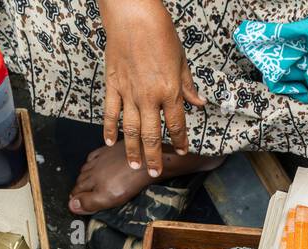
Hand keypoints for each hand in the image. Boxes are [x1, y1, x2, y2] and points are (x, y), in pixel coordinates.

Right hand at [101, 0, 205, 176]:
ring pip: (130, 129)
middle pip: (151, 134)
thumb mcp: (181, 60)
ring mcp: (128, 93)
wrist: (133, 16)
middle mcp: (149, 97)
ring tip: (134, 165)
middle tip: (155, 172)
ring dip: (132, 149)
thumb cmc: (160, 34)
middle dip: (154, 156)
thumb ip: (188, 85)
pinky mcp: (112, 85)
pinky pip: (110, 113)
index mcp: (169, 91)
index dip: (179, 140)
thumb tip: (199, 103)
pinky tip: (110, 141)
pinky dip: (109, 128)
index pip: (176, 124)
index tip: (180, 151)